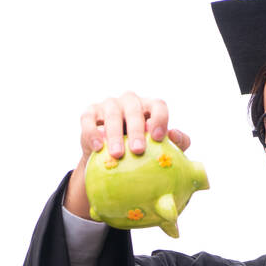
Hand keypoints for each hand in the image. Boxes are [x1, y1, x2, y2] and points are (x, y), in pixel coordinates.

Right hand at [64, 92, 191, 218]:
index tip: (159, 137)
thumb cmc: (141, 155)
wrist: (109, 162)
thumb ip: (176, 144)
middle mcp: (129, 102)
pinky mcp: (89, 114)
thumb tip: (175, 136)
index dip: (160, 118)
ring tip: (117, 154)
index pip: (158, 105)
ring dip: (115, 133)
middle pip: (134, 108)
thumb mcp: (160, 151)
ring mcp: (108, 106)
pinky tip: (98, 147)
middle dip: (136, 129)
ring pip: (112, 113)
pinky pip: (88, 120)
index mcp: (149, 108)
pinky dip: (92, 132)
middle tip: (138, 150)